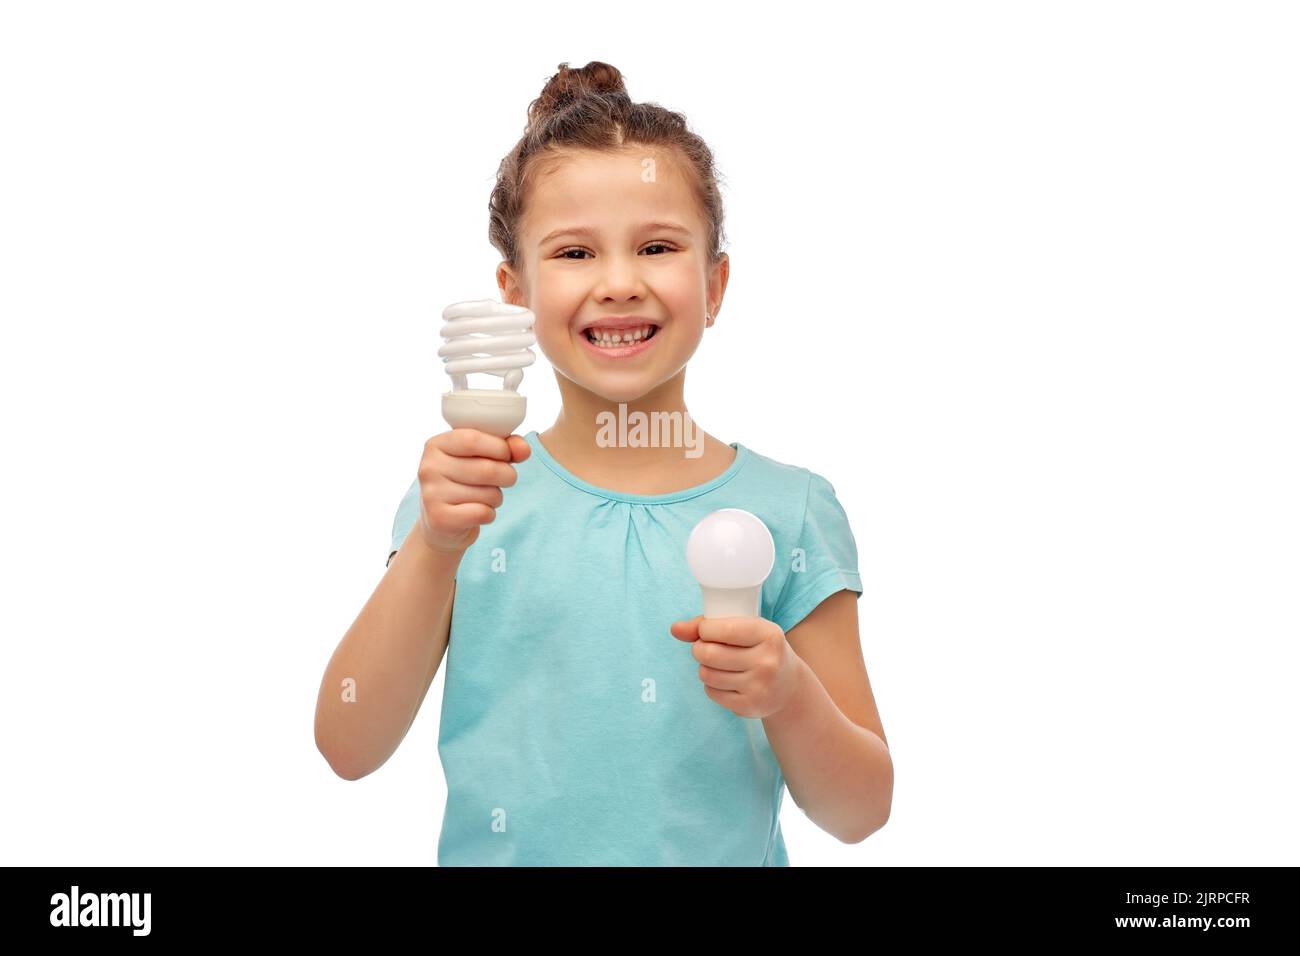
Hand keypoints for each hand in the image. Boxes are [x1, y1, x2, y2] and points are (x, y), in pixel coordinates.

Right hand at [416, 428, 530, 554]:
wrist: (442, 523)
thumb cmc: (465, 482)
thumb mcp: (481, 457)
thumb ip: (506, 447)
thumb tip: (523, 449)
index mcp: (436, 445)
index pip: (472, 439)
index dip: (500, 448)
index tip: (507, 455)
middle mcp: (428, 467)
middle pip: (486, 469)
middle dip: (508, 475)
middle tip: (506, 479)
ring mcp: (431, 494)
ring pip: (488, 494)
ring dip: (497, 497)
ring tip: (485, 497)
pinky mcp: (440, 519)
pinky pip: (482, 513)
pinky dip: (490, 514)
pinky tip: (478, 513)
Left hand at [669, 615, 803, 718]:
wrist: (789, 687)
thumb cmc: (760, 649)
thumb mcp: (746, 629)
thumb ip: (708, 625)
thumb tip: (674, 628)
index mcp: (769, 635)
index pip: (722, 629)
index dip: (704, 629)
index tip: (707, 630)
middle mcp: (767, 662)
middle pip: (708, 654)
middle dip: (699, 649)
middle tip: (706, 648)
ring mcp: (759, 687)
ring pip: (706, 674)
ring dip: (704, 668)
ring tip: (717, 665)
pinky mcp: (749, 706)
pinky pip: (711, 692)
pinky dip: (711, 685)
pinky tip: (725, 680)